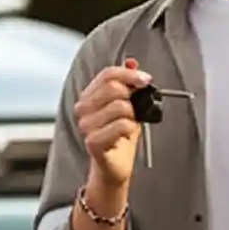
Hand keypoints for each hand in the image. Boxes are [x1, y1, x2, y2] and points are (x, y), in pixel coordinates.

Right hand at [73, 58, 151, 186]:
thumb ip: (127, 84)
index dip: (129, 74)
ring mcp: (85, 126)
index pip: (107, 74)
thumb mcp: (128, 106)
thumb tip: (131, 62)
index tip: (146, 80)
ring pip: (120, 107)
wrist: (114, 167)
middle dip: (132, 98)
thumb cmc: (119, 136)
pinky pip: (121, 126)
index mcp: (88, 96)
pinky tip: (125, 137)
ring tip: (127, 126)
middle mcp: (83, 109)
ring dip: (132, 117)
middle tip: (136, 110)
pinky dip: (130, 130)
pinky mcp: (92, 143)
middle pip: (114, 88)